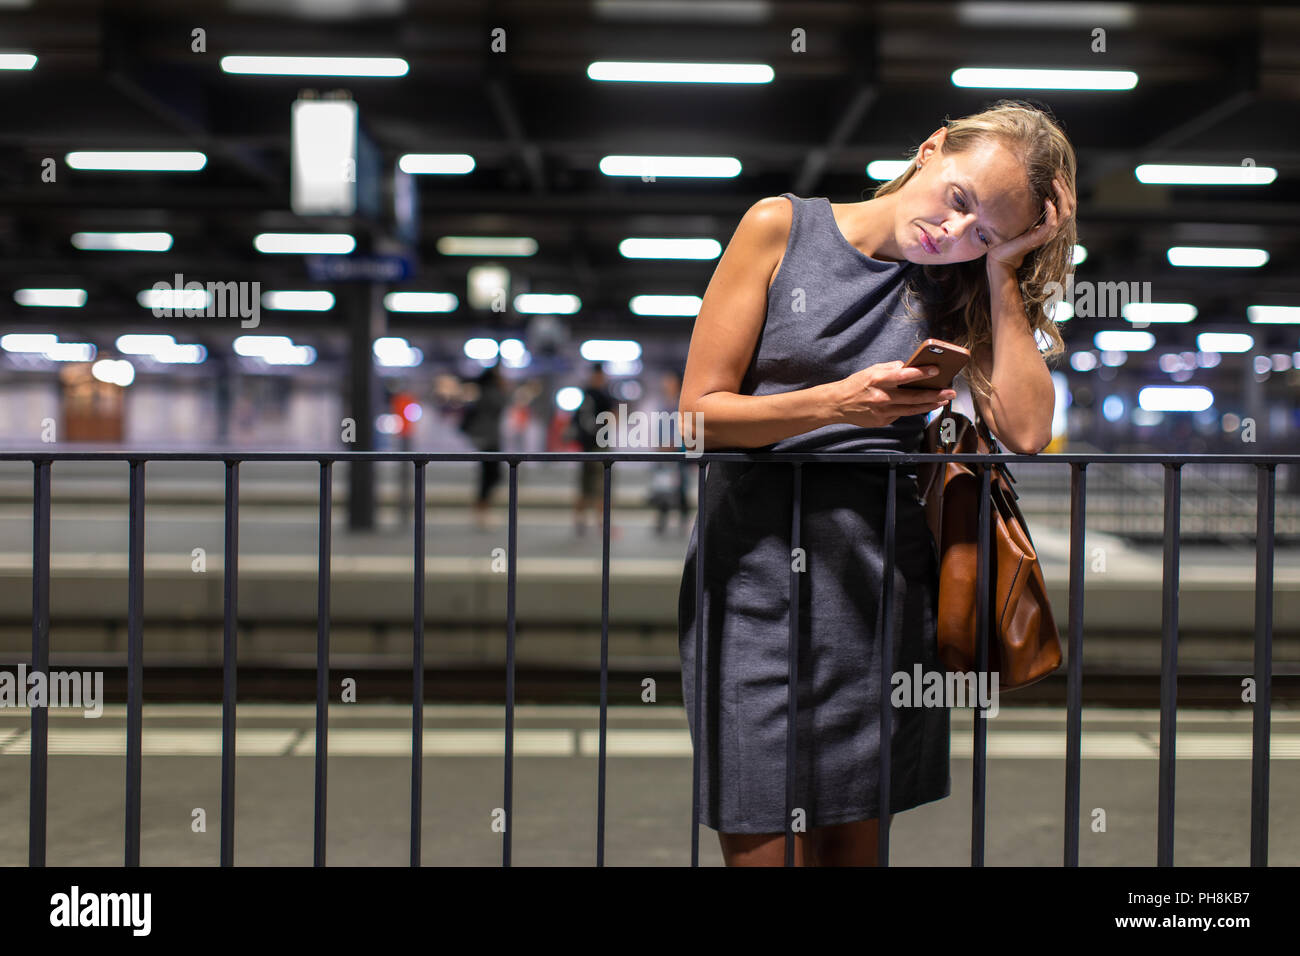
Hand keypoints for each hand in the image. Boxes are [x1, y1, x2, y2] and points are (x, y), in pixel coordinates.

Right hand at [835, 360, 956, 427]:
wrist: (838, 404)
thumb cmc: (856, 384)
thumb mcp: (872, 370)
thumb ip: (892, 368)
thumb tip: (910, 367)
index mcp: (878, 379)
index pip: (904, 375)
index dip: (922, 373)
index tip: (936, 370)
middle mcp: (882, 396)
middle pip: (914, 397)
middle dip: (935, 394)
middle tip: (950, 391)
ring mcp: (883, 411)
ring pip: (912, 409)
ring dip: (930, 405)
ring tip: (943, 400)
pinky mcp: (883, 421)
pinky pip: (902, 414)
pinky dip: (912, 409)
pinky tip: (923, 405)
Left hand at [986, 175, 1074, 270]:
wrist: (1002, 255)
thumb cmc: (1010, 236)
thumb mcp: (1023, 217)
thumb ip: (1031, 206)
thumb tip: (1033, 187)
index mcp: (1052, 222)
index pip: (1067, 203)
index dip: (1065, 188)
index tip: (1058, 173)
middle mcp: (1053, 227)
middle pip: (1070, 206)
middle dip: (1065, 188)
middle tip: (1057, 174)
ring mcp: (1048, 234)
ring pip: (1065, 213)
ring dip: (1061, 196)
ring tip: (1054, 183)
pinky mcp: (1040, 238)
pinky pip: (1052, 224)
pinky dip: (1051, 211)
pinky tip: (1047, 201)